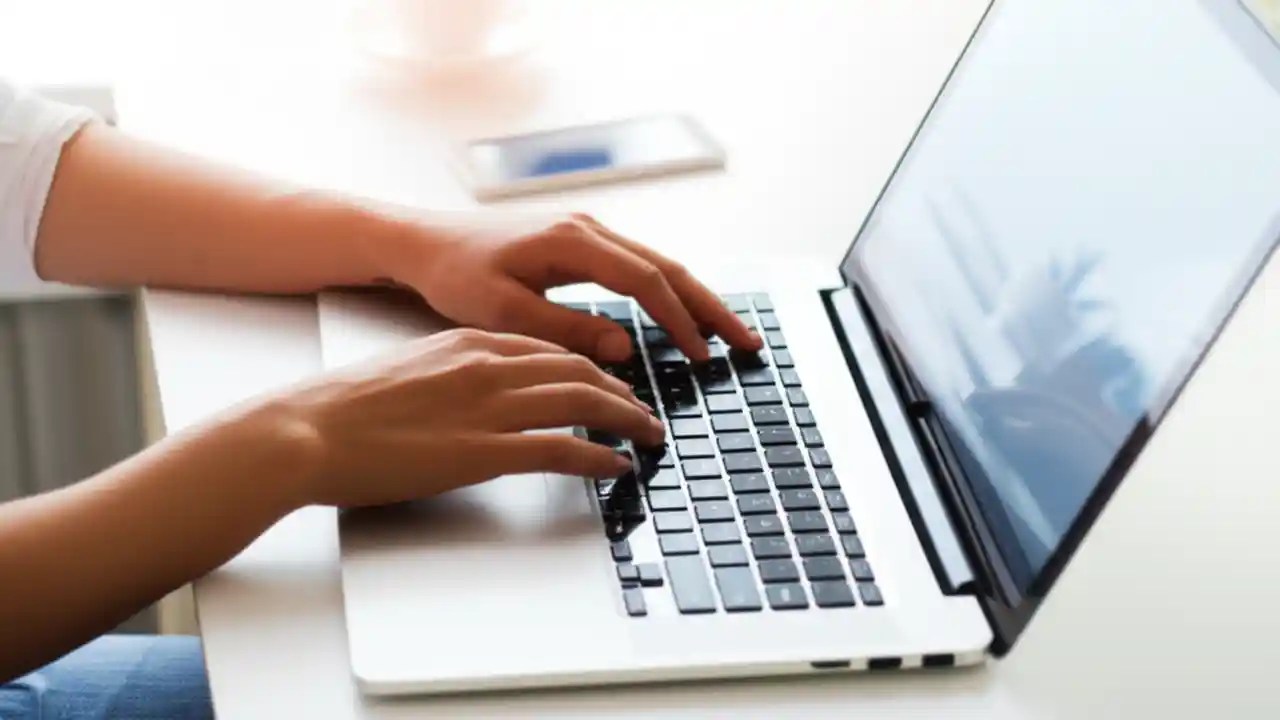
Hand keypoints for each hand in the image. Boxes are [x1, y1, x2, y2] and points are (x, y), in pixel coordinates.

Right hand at [274, 328, 664, 507]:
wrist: (305, 429)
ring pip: (582, 402)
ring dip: (626, 419)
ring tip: (648, 435)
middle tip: (644, 409)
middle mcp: (488, 365)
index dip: (591, 366)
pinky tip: (617, 466)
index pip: (550, 348)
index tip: (610, 380)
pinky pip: (562, 448)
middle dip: (621, 390)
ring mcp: (489, 407)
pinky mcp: (483, 452)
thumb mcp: (409, 370)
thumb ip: (454, 375)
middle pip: (579, 369)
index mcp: (469, 342)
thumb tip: (478, 397)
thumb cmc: (344, 407)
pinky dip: (599, 456)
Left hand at [375, 212, 762, 362]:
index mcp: (574, 242)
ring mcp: (586, 232)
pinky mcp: (579, 243)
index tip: (703, 354)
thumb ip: (566, 330)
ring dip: (694, 299)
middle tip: (747, 341)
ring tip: (728, 331)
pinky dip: (667, 292)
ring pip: (658, 264)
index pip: (646, 281)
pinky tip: (680, 314)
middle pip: (667, 266)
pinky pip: (637, 266)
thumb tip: (624, 347)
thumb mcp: (504, 311)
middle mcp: (588, 229)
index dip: (679, 320)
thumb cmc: (454, 275)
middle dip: (710, 306)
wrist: (423, 243)